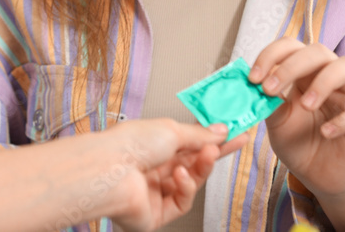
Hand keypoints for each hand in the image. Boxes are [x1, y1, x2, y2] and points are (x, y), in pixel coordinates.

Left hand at [104, 118, 247, 231]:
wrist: (110, 170)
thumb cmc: (130, 145)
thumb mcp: (171, 130)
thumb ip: (199, 135)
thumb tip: (220, 132)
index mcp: (152, 145)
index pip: (188, 143)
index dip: (212, 140)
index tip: (235, 134)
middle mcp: (152, 168)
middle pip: (191, 163)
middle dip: (212, 154)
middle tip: (234, 144)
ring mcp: (154, 191)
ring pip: (190, 182)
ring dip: (201, 168)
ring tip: (207, 155)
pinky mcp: (156, 214)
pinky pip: (181, 202)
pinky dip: (186, 187)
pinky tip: (180, 176)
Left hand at [249, 39, 344, 202]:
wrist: (317, 176)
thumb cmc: (297, 142)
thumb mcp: (276, 122)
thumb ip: (269, 102)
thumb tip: (254, 84)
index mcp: (304, 73)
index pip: (291, 47)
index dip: (271, 55)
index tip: (253, 78)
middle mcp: (329, 78)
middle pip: (319, 52)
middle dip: (292, 66)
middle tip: (270, 89)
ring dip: (323, 82)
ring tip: (305, 105)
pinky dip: (344, 120)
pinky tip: (326, 133)